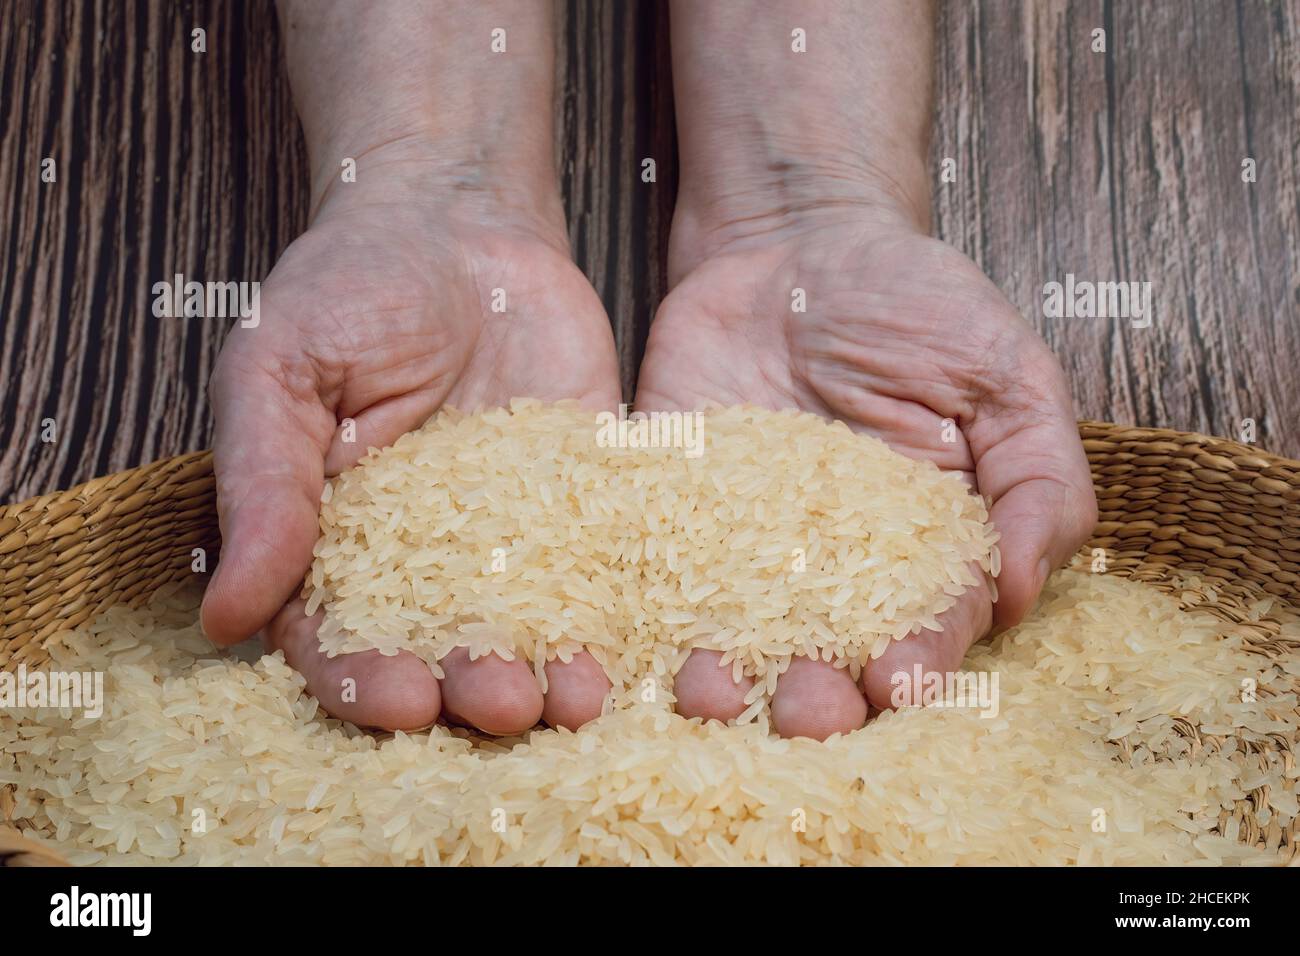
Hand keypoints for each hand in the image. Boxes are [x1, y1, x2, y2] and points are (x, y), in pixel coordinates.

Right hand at [201, 1, 618, 733]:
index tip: (396, 700)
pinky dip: (623, 610)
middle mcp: (427, 558)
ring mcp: (515, 535)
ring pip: (531, 627)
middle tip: (502, 706)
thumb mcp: (282, 369)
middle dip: (470, 689)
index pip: (340, 637)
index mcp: (337, 542)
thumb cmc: (351, 287)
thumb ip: (263, 486)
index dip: (362, 678)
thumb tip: (224, 617)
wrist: (464, 223)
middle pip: (444, 650)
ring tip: (578, 697)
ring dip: (553, 671)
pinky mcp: (589, 502)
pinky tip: (642, 642)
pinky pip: (607, 567)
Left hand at [637, 215, 1096, 738]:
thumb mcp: (1004, 375)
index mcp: (919, 548)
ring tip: (709, 694)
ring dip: (719, 673)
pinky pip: (644, 564)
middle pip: (821, 651)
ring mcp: (737, 540)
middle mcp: (827, 565)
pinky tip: (623, 642)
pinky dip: (633, 606)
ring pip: (727, 630)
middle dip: (815, 692)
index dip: (918, 658)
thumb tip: (1022, 591)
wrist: (794, 237)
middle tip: (801, 713)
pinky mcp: (663, 506)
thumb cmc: (915, 303)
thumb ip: (1037, 479)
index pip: (924, 623)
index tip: (900, 682)